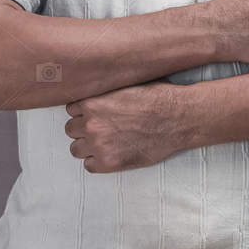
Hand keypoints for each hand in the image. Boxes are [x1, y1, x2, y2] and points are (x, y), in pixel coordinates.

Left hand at [66, 81, 189, 172]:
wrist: (177, 118)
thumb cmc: (157, 97)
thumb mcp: (127, 83)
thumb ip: (105, 90)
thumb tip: (95, 84)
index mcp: (91, 102)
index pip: (71, 109)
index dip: (84, 112)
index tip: (96, 114)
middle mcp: (91, 124)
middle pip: (71, 129)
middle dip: (84, 129)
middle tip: (103, 129)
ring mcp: (99, 145)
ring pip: (76, 149)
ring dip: (88, 146)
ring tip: (106, 143)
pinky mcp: (109, 163)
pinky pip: (89, 166)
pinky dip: (98, 162)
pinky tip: (112, 154)